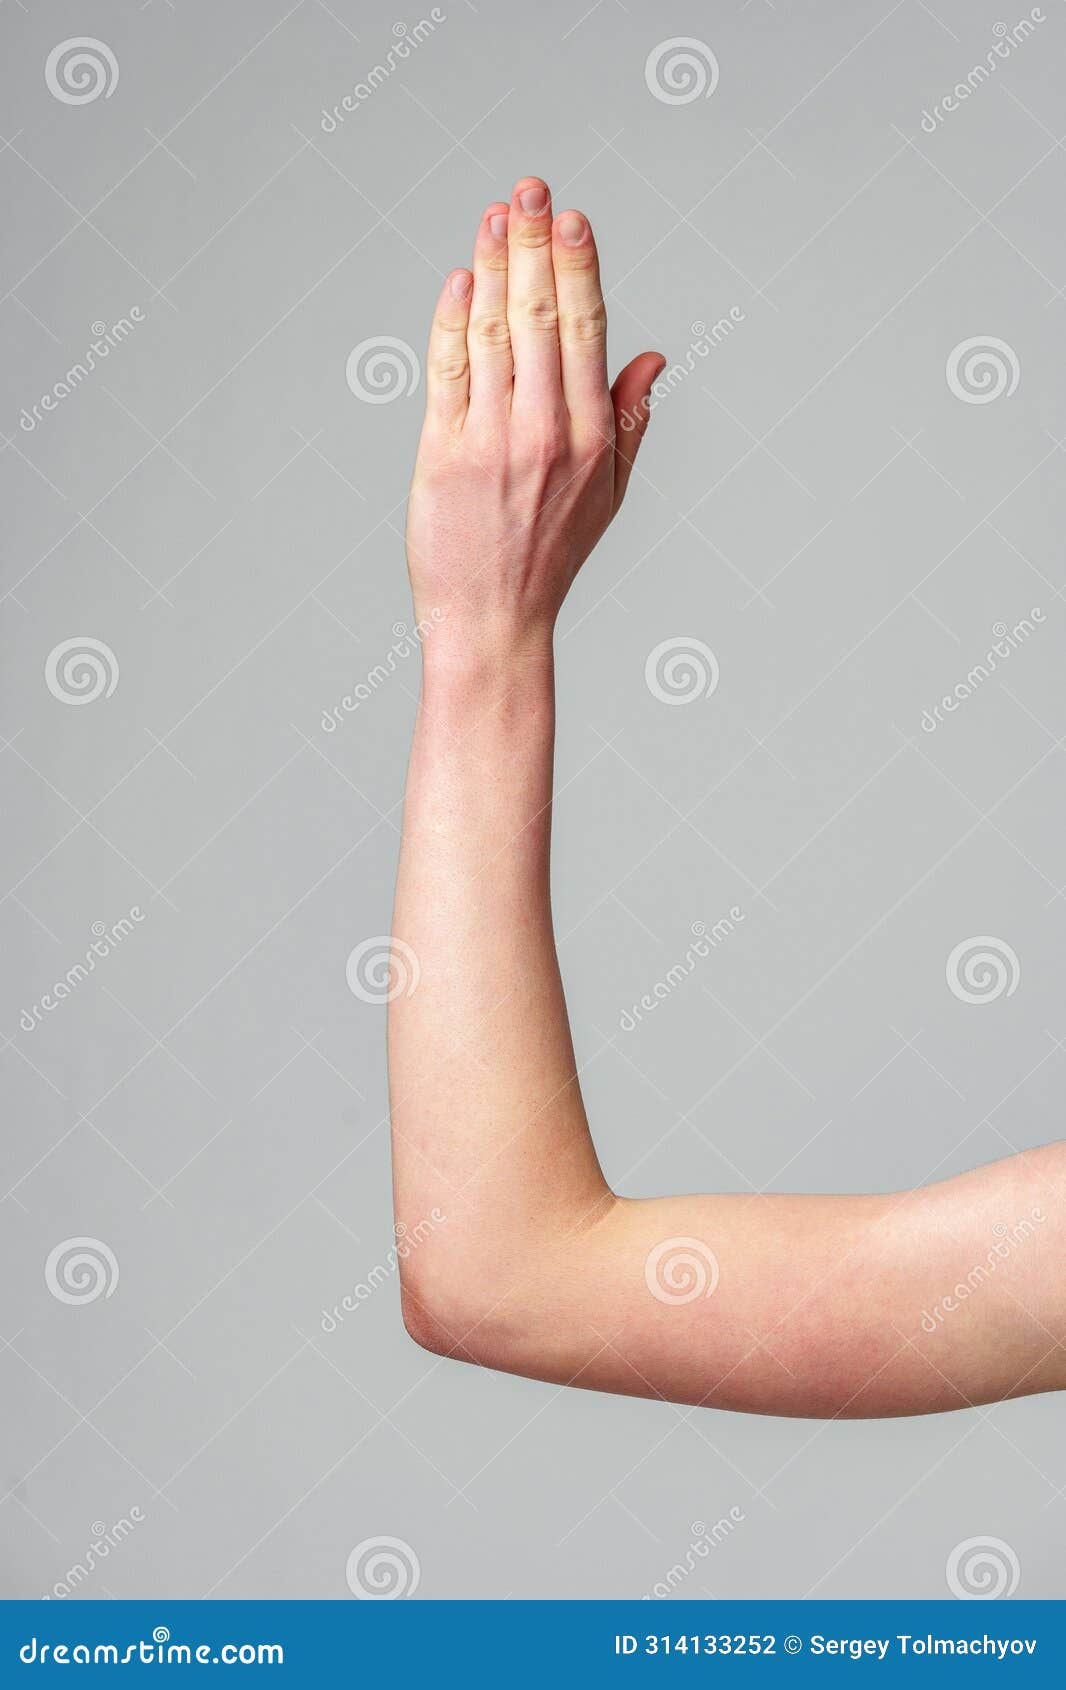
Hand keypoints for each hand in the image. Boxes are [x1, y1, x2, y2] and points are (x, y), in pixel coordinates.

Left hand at [405, 176, 663, 647]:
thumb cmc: (550, 557)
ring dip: (491, 267)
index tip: (572, 218)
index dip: (577, 268)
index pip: (585, 331)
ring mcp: (490, 442)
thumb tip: (653, 356)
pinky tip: (460, 280)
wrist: (492, 621)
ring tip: (495, 216)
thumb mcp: (609, 494)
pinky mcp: (441, 456)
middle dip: (534, 244)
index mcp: (591, 438)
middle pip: (538, 317)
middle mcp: (544, 433)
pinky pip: (447, 373)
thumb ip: (631, 420)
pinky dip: (452, 321)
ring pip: (492, 334)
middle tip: (531, 188)